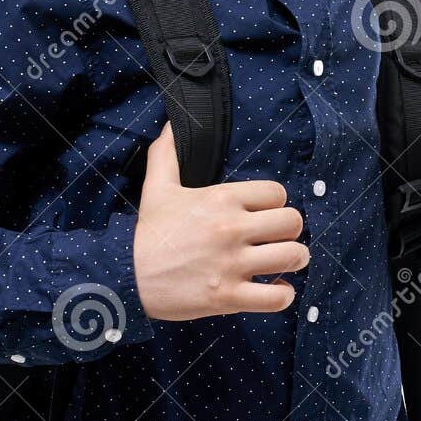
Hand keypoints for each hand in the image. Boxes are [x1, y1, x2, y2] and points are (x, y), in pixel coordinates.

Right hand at [133, 121, 309, 319]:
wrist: (126, 277)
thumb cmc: (148, 234)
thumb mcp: (157, 187)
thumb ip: (167, 152)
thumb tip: (172, 123)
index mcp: (221, 199)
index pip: (277, 193)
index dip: (275, 203)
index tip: (263, 213)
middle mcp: (231, 229)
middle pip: (293, 223)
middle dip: (289, 231)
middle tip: (276, 238)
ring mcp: (232, 265)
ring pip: (294, 257)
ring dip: (293, 260)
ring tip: (280, 262)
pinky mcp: (229, 297)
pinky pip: (278, 298)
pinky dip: (282, 295)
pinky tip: (273, 289)